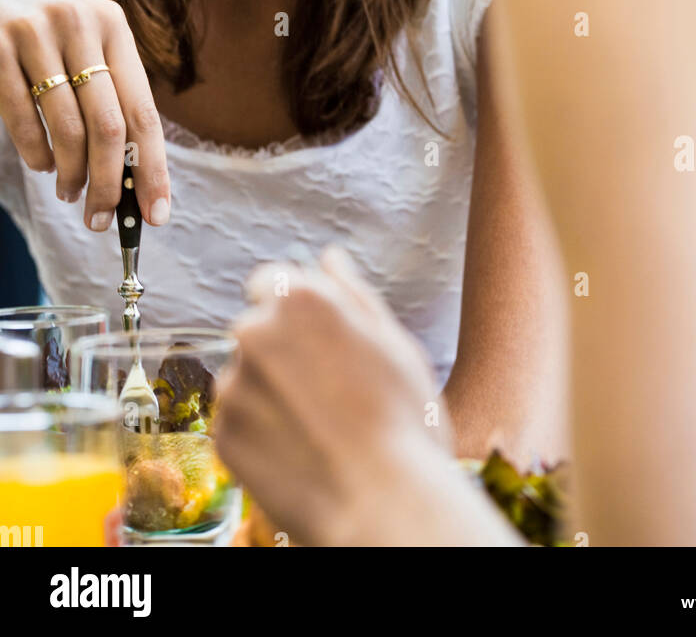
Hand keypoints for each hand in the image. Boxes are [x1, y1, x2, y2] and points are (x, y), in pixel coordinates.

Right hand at [0, 0, 169, 229]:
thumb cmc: (40, 32)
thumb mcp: (81, 42)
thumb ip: (108, 92)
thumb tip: (136, 173)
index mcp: (112, 25)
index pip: (143, 111)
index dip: (153, 169)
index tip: (156, 215)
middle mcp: (80, 24)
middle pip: (109, 127)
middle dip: (109, 184)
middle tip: (101, 218)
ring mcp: (35, 33)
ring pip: (68, 130)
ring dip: (71, 175)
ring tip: (69, 191)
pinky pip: (23, 120)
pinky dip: (36, 155)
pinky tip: (42, 165)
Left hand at [215, 248, 455, 546]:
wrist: (385, 506)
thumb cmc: (404, 421)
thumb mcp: (394, 343)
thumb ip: (353, 293)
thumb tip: (329, 258)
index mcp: (300, 299)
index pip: (272, 281)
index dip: (297, 310)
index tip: (320, 340)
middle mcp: (255, 332)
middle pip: (257, 329)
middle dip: (283, 351)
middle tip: (329, 390)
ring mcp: (235, 385)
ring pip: (247, 377)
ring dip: (271, 393)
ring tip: (320, 426)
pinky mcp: (223, 434)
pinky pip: (238, 421)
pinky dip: (261, 432)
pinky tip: (301, 450)